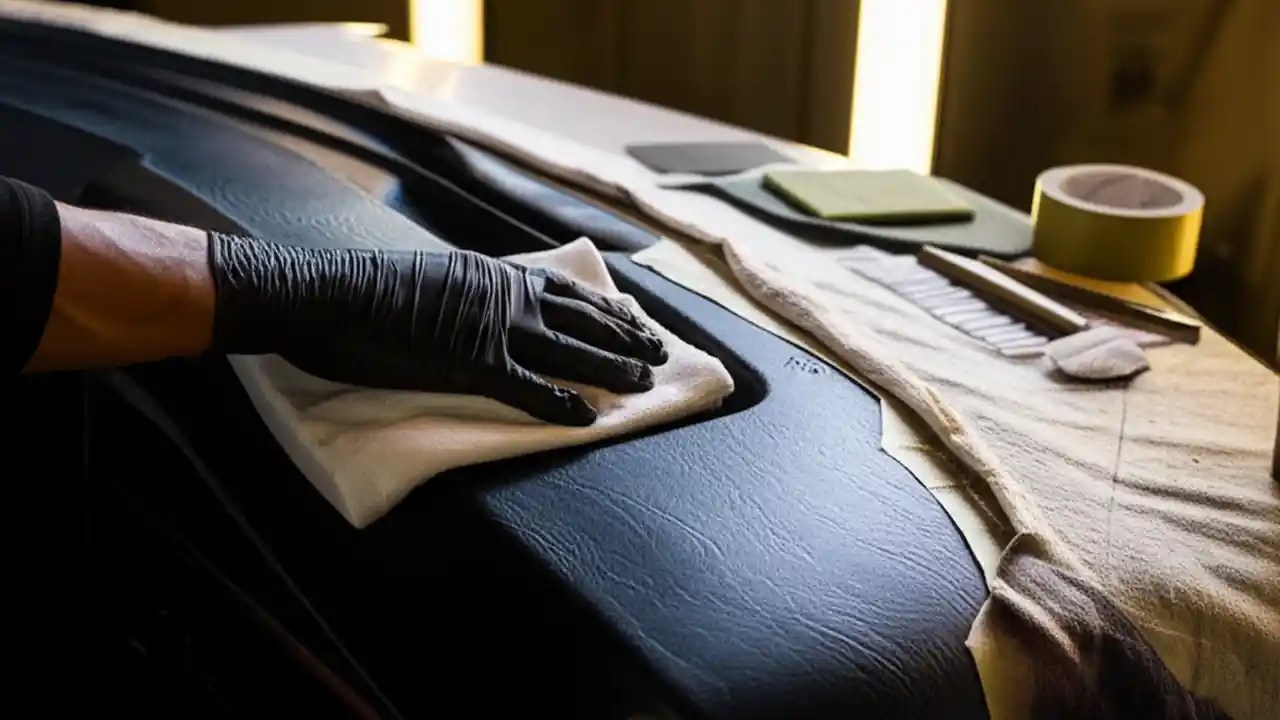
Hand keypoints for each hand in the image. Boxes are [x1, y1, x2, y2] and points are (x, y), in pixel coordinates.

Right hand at [207, 233, 667, 424]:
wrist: (323, 293)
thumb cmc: (359, 291)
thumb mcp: (424, 280)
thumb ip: (460, 294)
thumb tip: (472, 308)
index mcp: (490, 273)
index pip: (563, 289)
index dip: (604, 306)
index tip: (632, 316)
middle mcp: (503, 294)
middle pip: (583, 316)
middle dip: (626, 335)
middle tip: (660, 350)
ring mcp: (491, 328)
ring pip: (572, 350)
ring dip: (613, 367)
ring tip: (646, 382)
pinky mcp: (471, 364)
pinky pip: (532, 388)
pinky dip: (564, 404)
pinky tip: (590, 419)